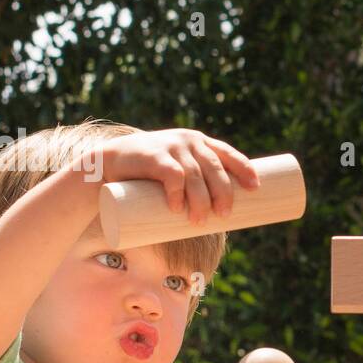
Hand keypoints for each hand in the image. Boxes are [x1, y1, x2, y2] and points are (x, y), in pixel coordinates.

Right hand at [97, 128, 258, 227]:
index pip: (227, 153)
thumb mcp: (173, 171)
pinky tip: (177, 207)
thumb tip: (215, 216)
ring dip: (201, 200)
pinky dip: (177, 192)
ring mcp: (170, 147)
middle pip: (215, 168)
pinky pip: (172, 174)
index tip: (254, 188)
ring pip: (195, 175)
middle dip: (223, 192)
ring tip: (199, 221)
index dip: (243, 169)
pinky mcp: (153, 156)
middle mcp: (188, 141)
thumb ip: (191, 184)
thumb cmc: (146, 175)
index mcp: (198, 142)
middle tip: (224, 215)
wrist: (108, 164)